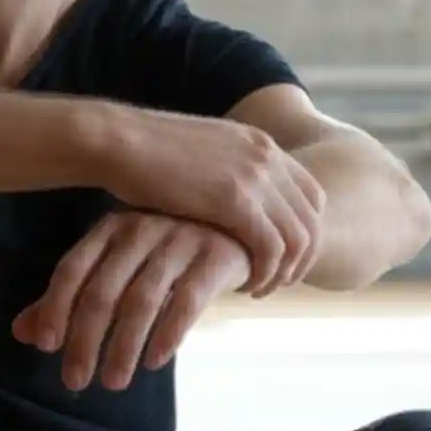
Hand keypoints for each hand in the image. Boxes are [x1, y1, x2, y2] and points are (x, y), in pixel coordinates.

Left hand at [13, 211, 250, 391]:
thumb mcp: (119, 265)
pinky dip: (169, 334)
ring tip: (112, 382)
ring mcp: (181, 240)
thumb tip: (21, 332)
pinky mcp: (216, 257)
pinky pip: (187, 301)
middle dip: (85, 341)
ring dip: (124, 347)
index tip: (45, 346)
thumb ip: (73, 296)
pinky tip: (155, 362)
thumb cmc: (169, 250)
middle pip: (103, 291)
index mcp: (111, 227)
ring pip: (142, 301)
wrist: (244, 227)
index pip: (72, 269)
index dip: (55, 307)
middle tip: (74, 381)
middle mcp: (142, 229)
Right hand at [101, 106, 324, 296]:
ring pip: (298, 237)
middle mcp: (267, 156)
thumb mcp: (198, 155)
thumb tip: (222, 196)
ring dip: (285, 271)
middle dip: (302, 257)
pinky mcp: (235, 201)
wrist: (117, 141)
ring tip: (260, 289)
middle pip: (313, 218)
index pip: (311, 194)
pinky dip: (264, 273)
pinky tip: (245, 286)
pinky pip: (271, 248)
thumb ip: (222, 172)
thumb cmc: (141, 154)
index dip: (304, 231)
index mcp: (260, 144)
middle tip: (277, 282)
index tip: (281, 259)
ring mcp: (255, 176)